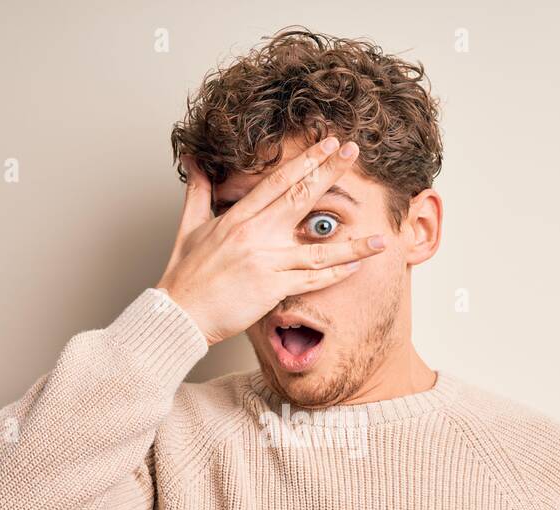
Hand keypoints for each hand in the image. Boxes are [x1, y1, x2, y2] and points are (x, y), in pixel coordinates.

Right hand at [155, 135, 386, 345]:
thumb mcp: (189, 226)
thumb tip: (194, 161)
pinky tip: (357, 268)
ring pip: (317, 250)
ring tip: (380, 237)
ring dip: (352, 244)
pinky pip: (311, 281)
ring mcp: (265, 262)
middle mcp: (254, 235)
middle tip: (353, 153)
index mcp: (237, 217)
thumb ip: (198, 191)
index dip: (306, 161)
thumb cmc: (184, 275)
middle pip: (300, 198)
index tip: (328, 144)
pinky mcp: (271, 290)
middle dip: (330, 174)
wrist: (179, 314)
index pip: (278, 181)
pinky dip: (335, 275)